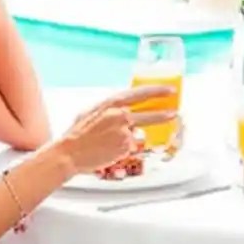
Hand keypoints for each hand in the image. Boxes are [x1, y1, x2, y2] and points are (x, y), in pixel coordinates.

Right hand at [54, 86, 177, 173]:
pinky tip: (108, 151)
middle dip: (164, 114)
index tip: (170, 90)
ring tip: (116, 141)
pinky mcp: (125, 147)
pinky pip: (130, 147)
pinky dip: (123, 149)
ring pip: (138, 134)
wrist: (69, 154)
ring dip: (132, 138)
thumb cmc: (76, 134)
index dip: (157, 91)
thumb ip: (109, 109)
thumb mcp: (91, 112)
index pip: (140, 93)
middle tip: (175, 113)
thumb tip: (122, 108)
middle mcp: (120, 116)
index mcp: (111, 103)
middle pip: (149, 114)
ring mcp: (124, 132)